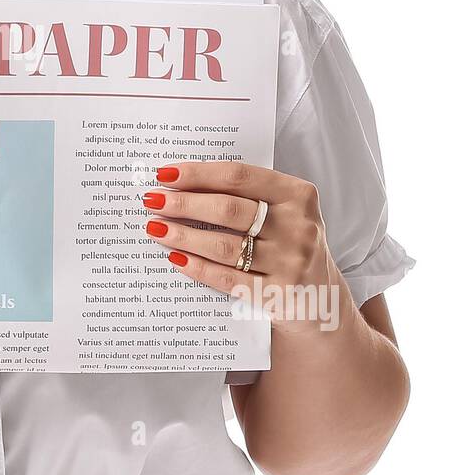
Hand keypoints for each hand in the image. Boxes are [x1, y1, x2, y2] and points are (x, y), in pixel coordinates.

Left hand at [143, 162, 336, 329]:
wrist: (322, 300)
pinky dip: (198, 268)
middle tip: (152, 201)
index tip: (164, 174)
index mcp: (298, 195)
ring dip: (183, 236)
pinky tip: (175, 258)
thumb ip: (245, 196)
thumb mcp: (282, 212)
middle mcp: (298, 227)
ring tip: (155, 229)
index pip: (239, 177)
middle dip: (184, 204)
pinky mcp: (280, 295)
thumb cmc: (289, 245)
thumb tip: (183, 184)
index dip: (198, 173)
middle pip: (228, 210)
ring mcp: (291, 263)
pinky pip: (228, 279)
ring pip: (224, 246)